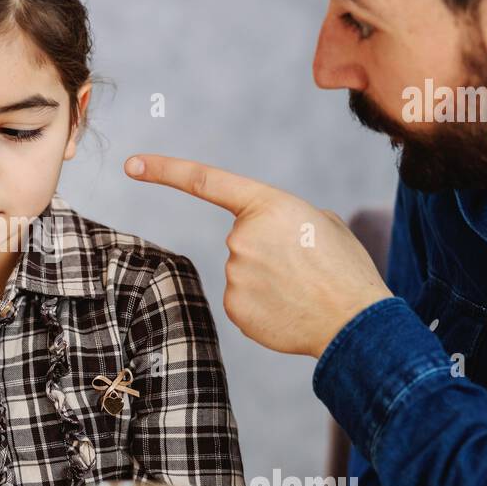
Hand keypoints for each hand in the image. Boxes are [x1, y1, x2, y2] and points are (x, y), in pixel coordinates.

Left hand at [125, 154, 390, 357]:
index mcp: (267, 205)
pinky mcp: (234, 307)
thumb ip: (286, 217)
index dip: (165, 171)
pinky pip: (244, 300)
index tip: (131, 164)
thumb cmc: (345, 268)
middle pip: (242, 240)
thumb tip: (273, 232)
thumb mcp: (322, 222)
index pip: (205, 181)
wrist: (356, 321)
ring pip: (243, 272)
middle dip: (268, 251)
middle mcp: (241, 236)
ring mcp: (234, 274)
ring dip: (267, 280)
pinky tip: (289, 309)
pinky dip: (264, 305)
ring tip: (302, 289)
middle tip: (304, 267)